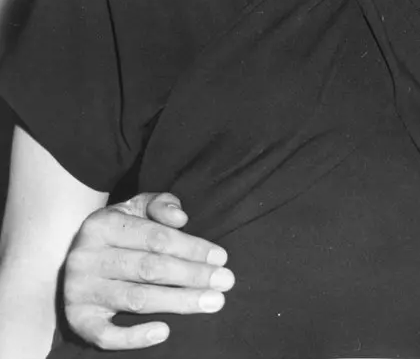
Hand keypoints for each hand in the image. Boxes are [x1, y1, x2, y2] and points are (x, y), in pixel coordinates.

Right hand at [62, 193, 232, 349]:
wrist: (72, 257)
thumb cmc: (119, 232)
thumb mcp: (135, 208)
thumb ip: (160, 204)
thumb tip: (180, 218)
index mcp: (101, 225)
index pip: (156, 238)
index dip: (192, 248)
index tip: (222, 258)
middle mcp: (85, 257)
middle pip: (149, 268)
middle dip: (193, 275)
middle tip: (226, 281)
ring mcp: (78, 290)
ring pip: (136, 298)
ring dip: (179, 302)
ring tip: (213, 302)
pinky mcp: (76, 319)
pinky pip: (104, 334)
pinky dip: (133, 337)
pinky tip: (164, 331)